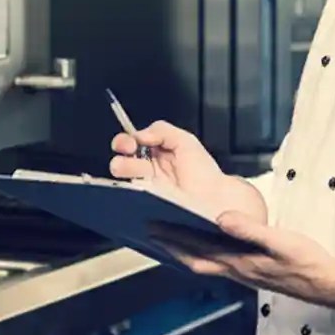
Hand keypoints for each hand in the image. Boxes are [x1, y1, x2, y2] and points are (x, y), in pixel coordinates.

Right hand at [109, 121, 266, 221]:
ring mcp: (145, 187)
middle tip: (128, 154)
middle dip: (121, 153)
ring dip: (121, 168)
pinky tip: (136, 186)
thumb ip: (162, 130)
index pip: (131, 142)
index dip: (126, 141)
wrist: (214, 200)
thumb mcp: (185, 141)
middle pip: (122, 157)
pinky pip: (126, 195)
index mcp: (157, 151)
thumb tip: (139, 135)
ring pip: (121, 176)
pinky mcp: (144, 204)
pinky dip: (125, 189)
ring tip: (132, 171)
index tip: (130, 143)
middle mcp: (148, 168)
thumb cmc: (204, 173)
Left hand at [151, 210, 334, 309]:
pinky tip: (207, 246)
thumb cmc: (304, 261)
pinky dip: (205, 253)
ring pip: (205, 262)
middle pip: (194, 259)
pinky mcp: (251, 271)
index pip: (198, 247)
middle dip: (171, 246)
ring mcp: (243, 272)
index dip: (174, 236)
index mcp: (238, 261)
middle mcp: (236, 269)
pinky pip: (218, 262)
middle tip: (152, 234)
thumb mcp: (279, 241)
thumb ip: (250, 229)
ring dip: (186, 251)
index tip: (153, 225)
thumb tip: (221, 217)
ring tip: (171, 240)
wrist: (324, 281)